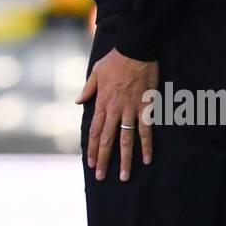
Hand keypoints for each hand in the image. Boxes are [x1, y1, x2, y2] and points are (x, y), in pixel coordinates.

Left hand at [76, 48, 157, 181]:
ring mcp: (130, 110)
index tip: (91, 163)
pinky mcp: (146, 107)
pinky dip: (146, 145)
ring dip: (125, 160)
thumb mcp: (95, 72)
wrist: (135, 49)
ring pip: (125, 140)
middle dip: (104, 160)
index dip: (92, 148)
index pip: (95, 131)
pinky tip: (146, 159)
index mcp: (102, 102)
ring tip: (124, 176)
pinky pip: (146, 130)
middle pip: (107, 140)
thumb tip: (78, 101)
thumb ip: (88, 89)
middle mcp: (115, 109)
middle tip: (101, 177)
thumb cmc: (115, 59)